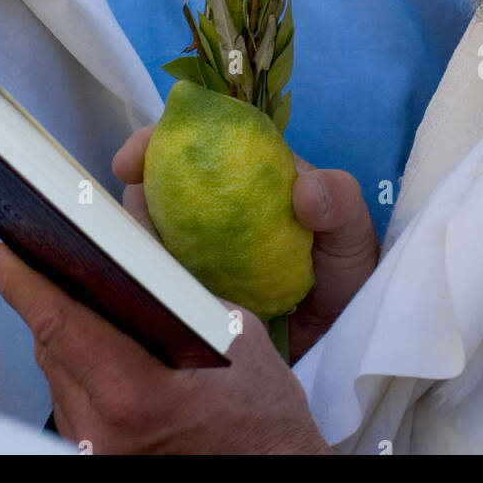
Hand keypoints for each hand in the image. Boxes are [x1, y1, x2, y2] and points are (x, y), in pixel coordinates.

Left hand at [0, 243, 331, 454]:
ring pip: (54, 376)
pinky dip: (76, 372)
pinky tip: (99, 352)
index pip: (58, 325)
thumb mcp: (233, 335)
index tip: (2, 255)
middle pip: (49, 348)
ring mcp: (98, 453)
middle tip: (40, 262)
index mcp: (135, 396)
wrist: (272, 473)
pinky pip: (70, 405)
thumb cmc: (261, 418)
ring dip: (61, 338)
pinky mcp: (99, 463)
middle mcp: (105, 432)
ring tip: (80, 305)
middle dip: (44, 301)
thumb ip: (179, 290)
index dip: (22, 283)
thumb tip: (138, 246)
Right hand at [113, 124, 379, 361]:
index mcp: (241, 173)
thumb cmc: (347, 269)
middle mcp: (210, 211)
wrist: (346, 338)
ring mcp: (196, 256)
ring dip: (139, 251)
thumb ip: (340, 200)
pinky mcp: (193, 299)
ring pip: (148, 242)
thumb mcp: (353, 229)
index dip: (151, 144)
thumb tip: (304, 191)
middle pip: (154, 193)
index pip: (188, 145)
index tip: (128, 162)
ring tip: (157, 277)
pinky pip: (161, 289)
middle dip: (133, 205)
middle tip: (138, 236)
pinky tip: (161, 303)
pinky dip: (151, 290)